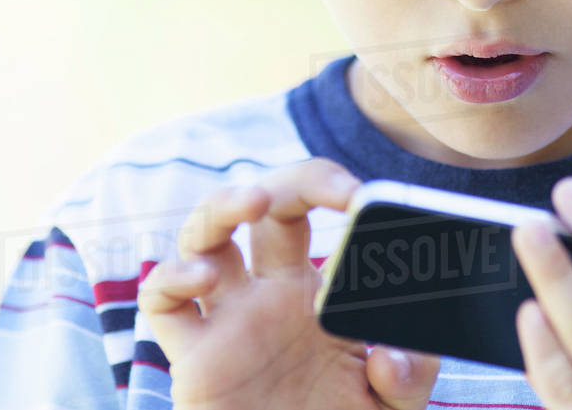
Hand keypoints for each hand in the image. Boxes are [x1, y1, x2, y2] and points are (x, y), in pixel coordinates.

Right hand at [137, 157, 441, 409]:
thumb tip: (389, 356)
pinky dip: (170, 278)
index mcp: (316, 291)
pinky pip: (162, 302)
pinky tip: (201, 279)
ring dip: (222, 206)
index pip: (314, 213)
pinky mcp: (195, 359)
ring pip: (205, 237)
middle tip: (336, 191)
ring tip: (253, 201)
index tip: (363, 198)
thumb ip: (410, 377)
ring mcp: (229, 322)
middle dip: (294, 183)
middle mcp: (270, 295)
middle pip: (266, 207)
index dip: (332, 189)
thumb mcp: (392, 407)